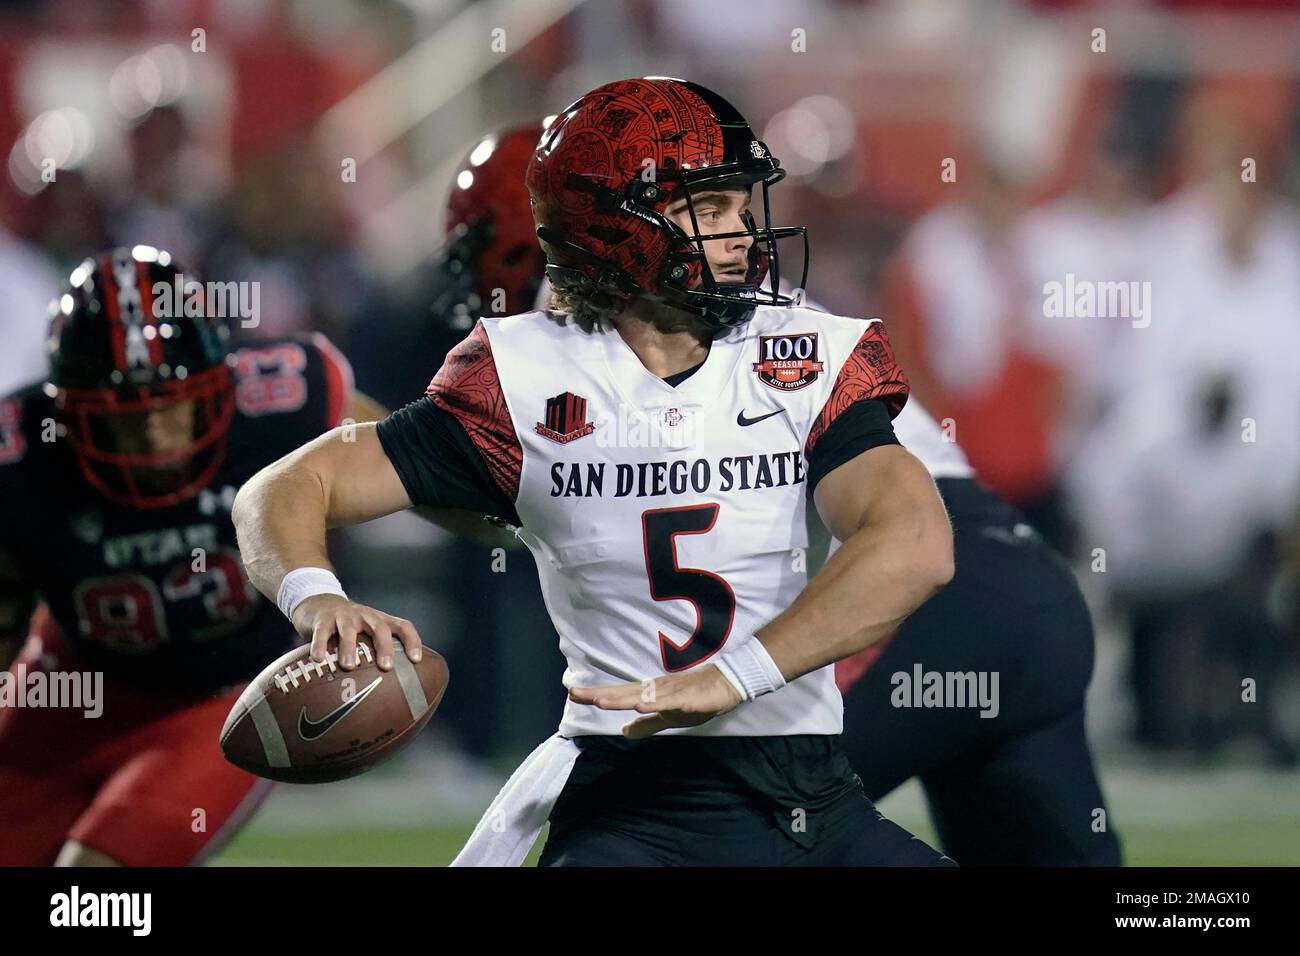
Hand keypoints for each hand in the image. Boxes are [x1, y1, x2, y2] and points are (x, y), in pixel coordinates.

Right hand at [291, 594, 422, 671]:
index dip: (412, 641)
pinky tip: (318, 659)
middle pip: (379, 628)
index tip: (416, 660)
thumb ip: (375, 655)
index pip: (403, 626)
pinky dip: (319, 645)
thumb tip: (387, 692)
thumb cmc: (349, 628)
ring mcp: (344, 616)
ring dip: (349, 647)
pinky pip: (322, 631)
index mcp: (380, 621)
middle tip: (386, 667)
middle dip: (384, 647)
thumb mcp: (366, 634)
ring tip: (348, 666)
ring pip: (349, 629)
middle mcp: (365, 616)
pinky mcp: (323, 619)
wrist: (320, 603)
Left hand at [568, 666, 743, 739]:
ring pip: (642, 696)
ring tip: (601, 701)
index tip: (573, 693)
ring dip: (622, 699)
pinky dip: (655, 704)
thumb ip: (647, 725)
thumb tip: (625, 732)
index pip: (619, 694)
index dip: (597, 694)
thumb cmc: (696, 698)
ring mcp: (670, 693)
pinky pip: (669, 702)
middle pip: (624, 692)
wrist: (725, 685)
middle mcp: (655, 690)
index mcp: (650, 694)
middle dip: (600, 694)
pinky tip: (642, 706)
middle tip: (575, 693)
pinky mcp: (687, 699)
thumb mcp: (668, 716)